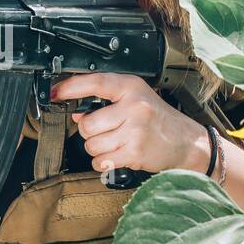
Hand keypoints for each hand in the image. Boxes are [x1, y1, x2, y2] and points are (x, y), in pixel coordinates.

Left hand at [50, 73, 205, 173]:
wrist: (188, 142)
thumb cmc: (160, 120)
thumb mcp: (135, 101)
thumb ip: (106, 103)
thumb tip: (76, 113)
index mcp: (131, 88)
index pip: (95, 82)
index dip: (70, 87)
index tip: (55, 93)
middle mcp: (134, 106)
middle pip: (87, 124)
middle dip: (90, 132)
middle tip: (106, 131)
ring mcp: (135, 130)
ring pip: (92, 145)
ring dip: (98, 148)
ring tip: (116, 143)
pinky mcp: (135, 152)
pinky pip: (101, 160)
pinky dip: (104, 162)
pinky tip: (118, 154)